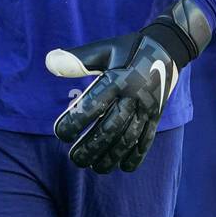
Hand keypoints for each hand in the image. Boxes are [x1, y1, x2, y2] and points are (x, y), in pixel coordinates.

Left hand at [48, 0, 209, 173]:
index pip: (93, 104)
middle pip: (111, 128)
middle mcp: (134, 95)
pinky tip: (121, 167)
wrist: (167, 49)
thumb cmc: (128, 50)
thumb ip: (77, 60)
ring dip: (110, 156)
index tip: (60, 133)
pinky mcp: (156, 116)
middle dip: (91, 147)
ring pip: (128, 139)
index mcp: (118, 78)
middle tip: (73, 159)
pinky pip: (147, 140)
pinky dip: (135, 156)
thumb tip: (48, 62)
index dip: (75, 121)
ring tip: (93, 167)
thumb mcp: (104, 49)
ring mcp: (147, 108)